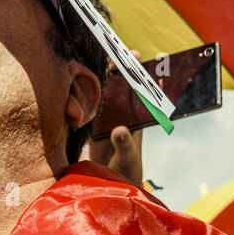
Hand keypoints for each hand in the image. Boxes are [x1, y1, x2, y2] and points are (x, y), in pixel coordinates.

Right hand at [85, 52, 144, 185]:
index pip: (144, 90)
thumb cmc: (126, 169)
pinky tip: (75, 83)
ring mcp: (104, 114)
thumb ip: (125, 144)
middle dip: (124, 65)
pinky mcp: (89, 120)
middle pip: (123, 82)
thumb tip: (119, 130)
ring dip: (100, 75)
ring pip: (103, 88)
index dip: (150, 72)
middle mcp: (121, 111)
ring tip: (102, 65)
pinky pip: (85, 101)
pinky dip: (81, 91)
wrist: (108, 182)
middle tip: (125, 52)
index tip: (158, 57)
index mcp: (136, 117)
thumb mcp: (128, 158)